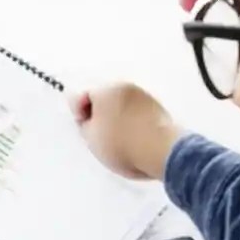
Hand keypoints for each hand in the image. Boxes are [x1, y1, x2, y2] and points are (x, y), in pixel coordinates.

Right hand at [68, 83, 182, 180]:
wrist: (160, 151)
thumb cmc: (121, 144)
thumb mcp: (90, 137)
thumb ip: (84, 124)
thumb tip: (88, 119)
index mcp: (106, 90)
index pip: (84, 96)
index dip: (79, 113)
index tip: (84, 127)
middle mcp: (126, 87)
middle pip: (105, 99)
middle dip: (100, 115)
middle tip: (99, 136)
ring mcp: (145, 97)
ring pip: (123, 106)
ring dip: (118, 119)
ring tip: (118, 142)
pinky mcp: (159, 109)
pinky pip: (138, 114)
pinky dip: (133, 123)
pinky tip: (133, 141)